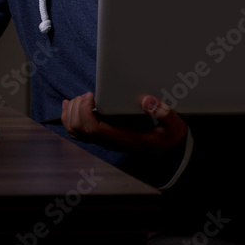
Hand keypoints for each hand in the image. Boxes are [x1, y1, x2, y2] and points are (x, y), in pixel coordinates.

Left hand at [60, 91, 186, 153]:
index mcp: (123, 137)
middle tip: (87, 95)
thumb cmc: (169, 136)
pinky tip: (71, 105)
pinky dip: (70, 117)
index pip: (94, 128)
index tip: (91, 95)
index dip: (85, 111)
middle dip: (77, 109)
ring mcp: (105, 140)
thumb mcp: (174, 125)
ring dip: (70, 113)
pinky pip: (78, 132)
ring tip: (77, 99)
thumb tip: (147, 100)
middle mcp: (110, 141)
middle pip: (79, 129)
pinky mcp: (103, 137)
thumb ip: (164, 113)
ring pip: (75, 132)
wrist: (170, 150)